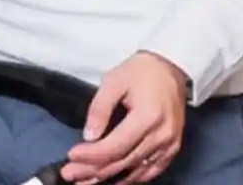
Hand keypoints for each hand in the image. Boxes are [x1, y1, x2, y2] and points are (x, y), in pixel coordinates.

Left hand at [61, 51, 187, 183]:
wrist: (170, 68)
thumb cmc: (139, 72)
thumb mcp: (113, 82)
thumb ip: (99, 109)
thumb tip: (88, 136)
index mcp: (147, 117)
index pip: (115, 146)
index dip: (91, 155)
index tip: (71, 156)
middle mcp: (161, 136)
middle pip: (123, 161)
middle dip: (93, 170)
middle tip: (70, 175)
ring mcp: (169, 145)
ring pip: (135, 170)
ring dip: (109, 178)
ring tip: (85, 182)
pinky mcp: (172, 148)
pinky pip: (151, 170)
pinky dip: (132, 178)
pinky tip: (114, 181)